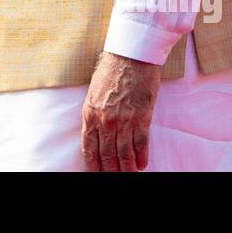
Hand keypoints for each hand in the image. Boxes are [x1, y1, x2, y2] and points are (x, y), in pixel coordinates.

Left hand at [81, 52, 161, 171]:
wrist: (129, 56)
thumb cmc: (111, 70)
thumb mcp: (93, 92)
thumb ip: (94, 112)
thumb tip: (96, 130)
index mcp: (90, 114)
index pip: (89, 147)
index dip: (93, 163)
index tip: (96, 172)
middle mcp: (105, 120)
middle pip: (107, 154)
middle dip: (110, 169)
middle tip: (114, 177)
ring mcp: (123, 120)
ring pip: (124, 152)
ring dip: (127, 167)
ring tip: (129, 175)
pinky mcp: (141, 116)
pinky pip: (141, 142)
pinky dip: (142, 156)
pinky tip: (142, 164)